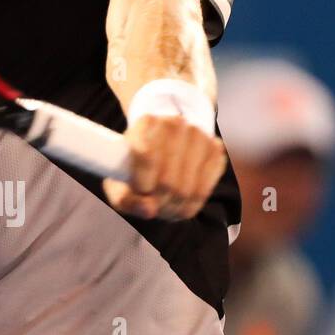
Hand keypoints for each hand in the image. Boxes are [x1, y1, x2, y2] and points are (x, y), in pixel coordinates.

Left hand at [103, 113, 226, 220]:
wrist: (163, 150)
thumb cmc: (135, 170)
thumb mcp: (119, 184)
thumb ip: (126, 199)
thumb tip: (149, 210)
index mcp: (145, 123)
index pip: (144, 155)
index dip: (142, 183)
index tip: (140, 192)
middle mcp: (174, 124)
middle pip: (167, 180)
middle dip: (158, 200)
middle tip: (154, 202)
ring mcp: (198, 135)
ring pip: (187, 189)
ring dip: (174, 205)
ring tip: (166, 202)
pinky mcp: (215, 149)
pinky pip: (206, 189)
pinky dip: (191, 203)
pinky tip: (182, 200)